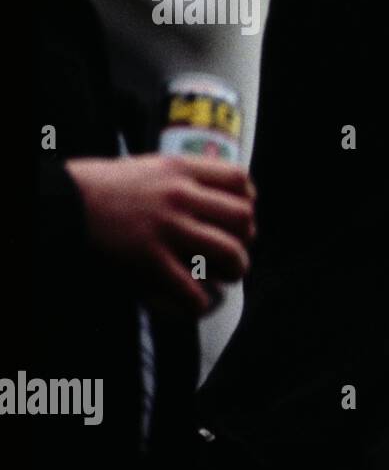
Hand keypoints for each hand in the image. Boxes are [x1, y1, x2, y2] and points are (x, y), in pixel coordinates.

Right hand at [65, 154, 256, 317]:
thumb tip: (214, 196)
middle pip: (243, 218)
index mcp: (179, 169)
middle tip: (235, 250)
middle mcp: (179, 196)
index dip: (248, 200)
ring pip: (230, 253)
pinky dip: (199, 302)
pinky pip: (192, 290)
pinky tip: (195, 302)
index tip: (240, 215)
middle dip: (246, 239)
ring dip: (235, 269)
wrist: (60, 205)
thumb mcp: (146, 167)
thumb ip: (181, 178)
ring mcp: (166, 229)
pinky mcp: (149, 261)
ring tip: (227, 276)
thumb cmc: (99, 188)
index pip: (239, 180)